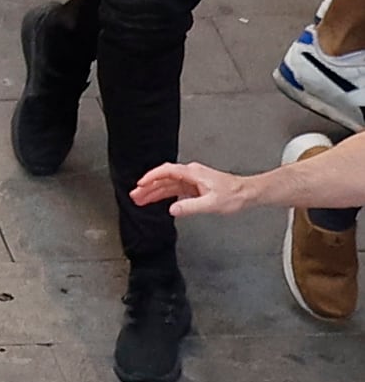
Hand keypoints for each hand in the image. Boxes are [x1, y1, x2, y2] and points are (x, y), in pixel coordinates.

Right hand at [129, 162, 250, 217]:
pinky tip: (155, 200)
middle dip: (148, 186)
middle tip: (134, 196)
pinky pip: (173, 189)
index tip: (140, 184)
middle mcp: (191, 175)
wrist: (247, 193)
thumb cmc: (234, 195)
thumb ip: (190, 206)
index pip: (167, 171)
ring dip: (153, 191)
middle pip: (164, 178)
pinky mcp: (193, 187)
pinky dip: (162, 194)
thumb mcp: (211, 204)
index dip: (152, 177)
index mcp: (193, 174)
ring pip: (167, 184)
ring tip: (139, 199)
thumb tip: (173, 209)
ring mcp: (191, 181)